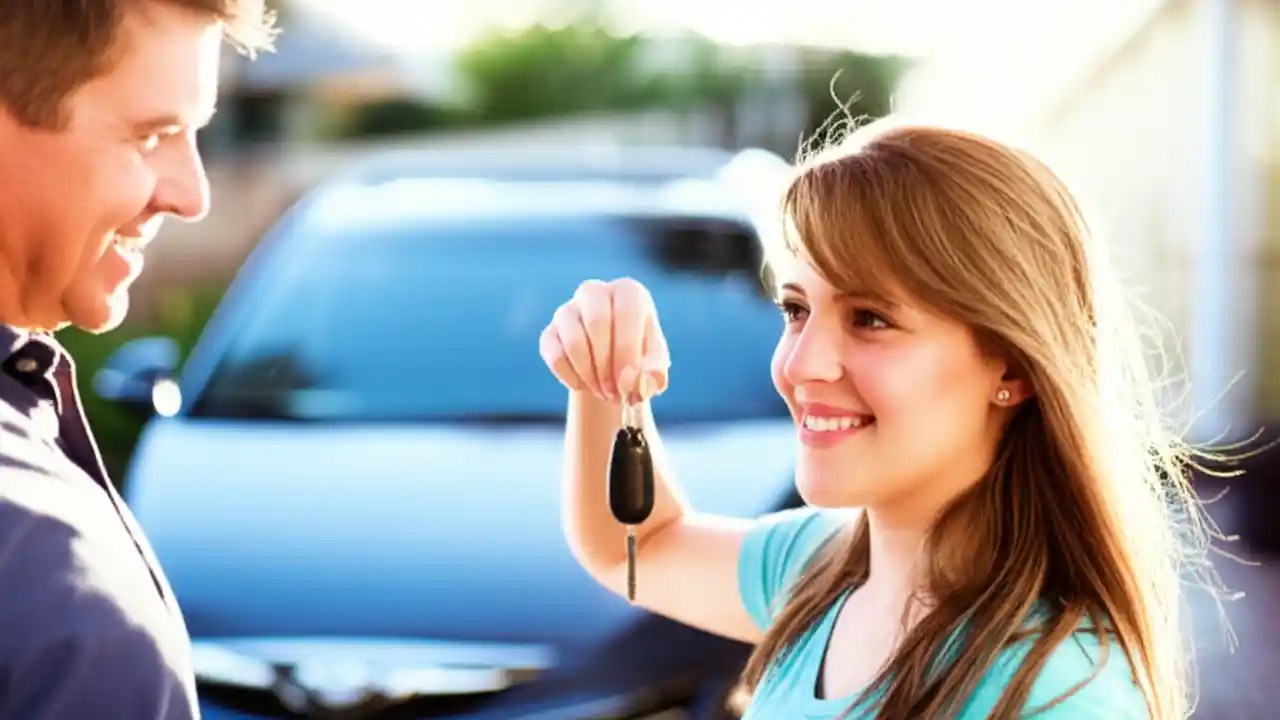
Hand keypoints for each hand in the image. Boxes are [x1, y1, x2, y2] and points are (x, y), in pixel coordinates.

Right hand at [540, 278, 669, 402]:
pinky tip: (587, 386)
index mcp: (627, 292)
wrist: (613, 365)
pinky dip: (572, 378)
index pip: (626, 312)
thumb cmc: (639, 359)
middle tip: (616, 393)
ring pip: (573, 341)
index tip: (629, 382)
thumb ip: (654, 375)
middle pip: (596, 322)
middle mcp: (595, 293)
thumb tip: (639, 383)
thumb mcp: (655, 367)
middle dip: (606, 364)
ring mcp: (568, 311)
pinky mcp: (549, 333)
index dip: (627, 349)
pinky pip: (556, 357)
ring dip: (590, 375)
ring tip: (605, 393)